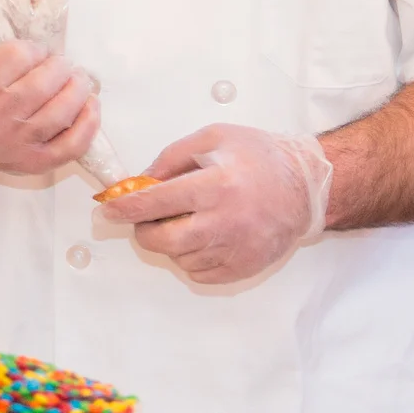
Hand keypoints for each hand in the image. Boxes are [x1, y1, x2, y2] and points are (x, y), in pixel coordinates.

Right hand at [0, 40, 100, 176]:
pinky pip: (72, 144)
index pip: (17, 56)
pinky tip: (91, 105)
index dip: (34, 49)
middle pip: (43, 83)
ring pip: (61, 111)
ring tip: (79, 79)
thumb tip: (44, 45)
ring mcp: (17, 144)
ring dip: (78, 88)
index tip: (37, 51)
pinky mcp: (34, 163)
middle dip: (60, 66)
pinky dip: (89, 123)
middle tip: (62, 64)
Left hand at [100, 124, 332, 284]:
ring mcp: (236, 249)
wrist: (306, 186)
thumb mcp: (213, 139)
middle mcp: (226, 221)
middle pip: (163, 240)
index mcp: (217, 184)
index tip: (107, 210)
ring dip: (171, 242)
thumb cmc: (258, 157)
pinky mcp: (244, 267)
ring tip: (188, 220)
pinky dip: (191, 258)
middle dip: (144, 230)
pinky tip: (204, 236)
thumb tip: (139, 182)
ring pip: (180, 257)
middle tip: (146, 218)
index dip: (126, 208)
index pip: (157, 202)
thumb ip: (171, 158)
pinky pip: (199, 273)